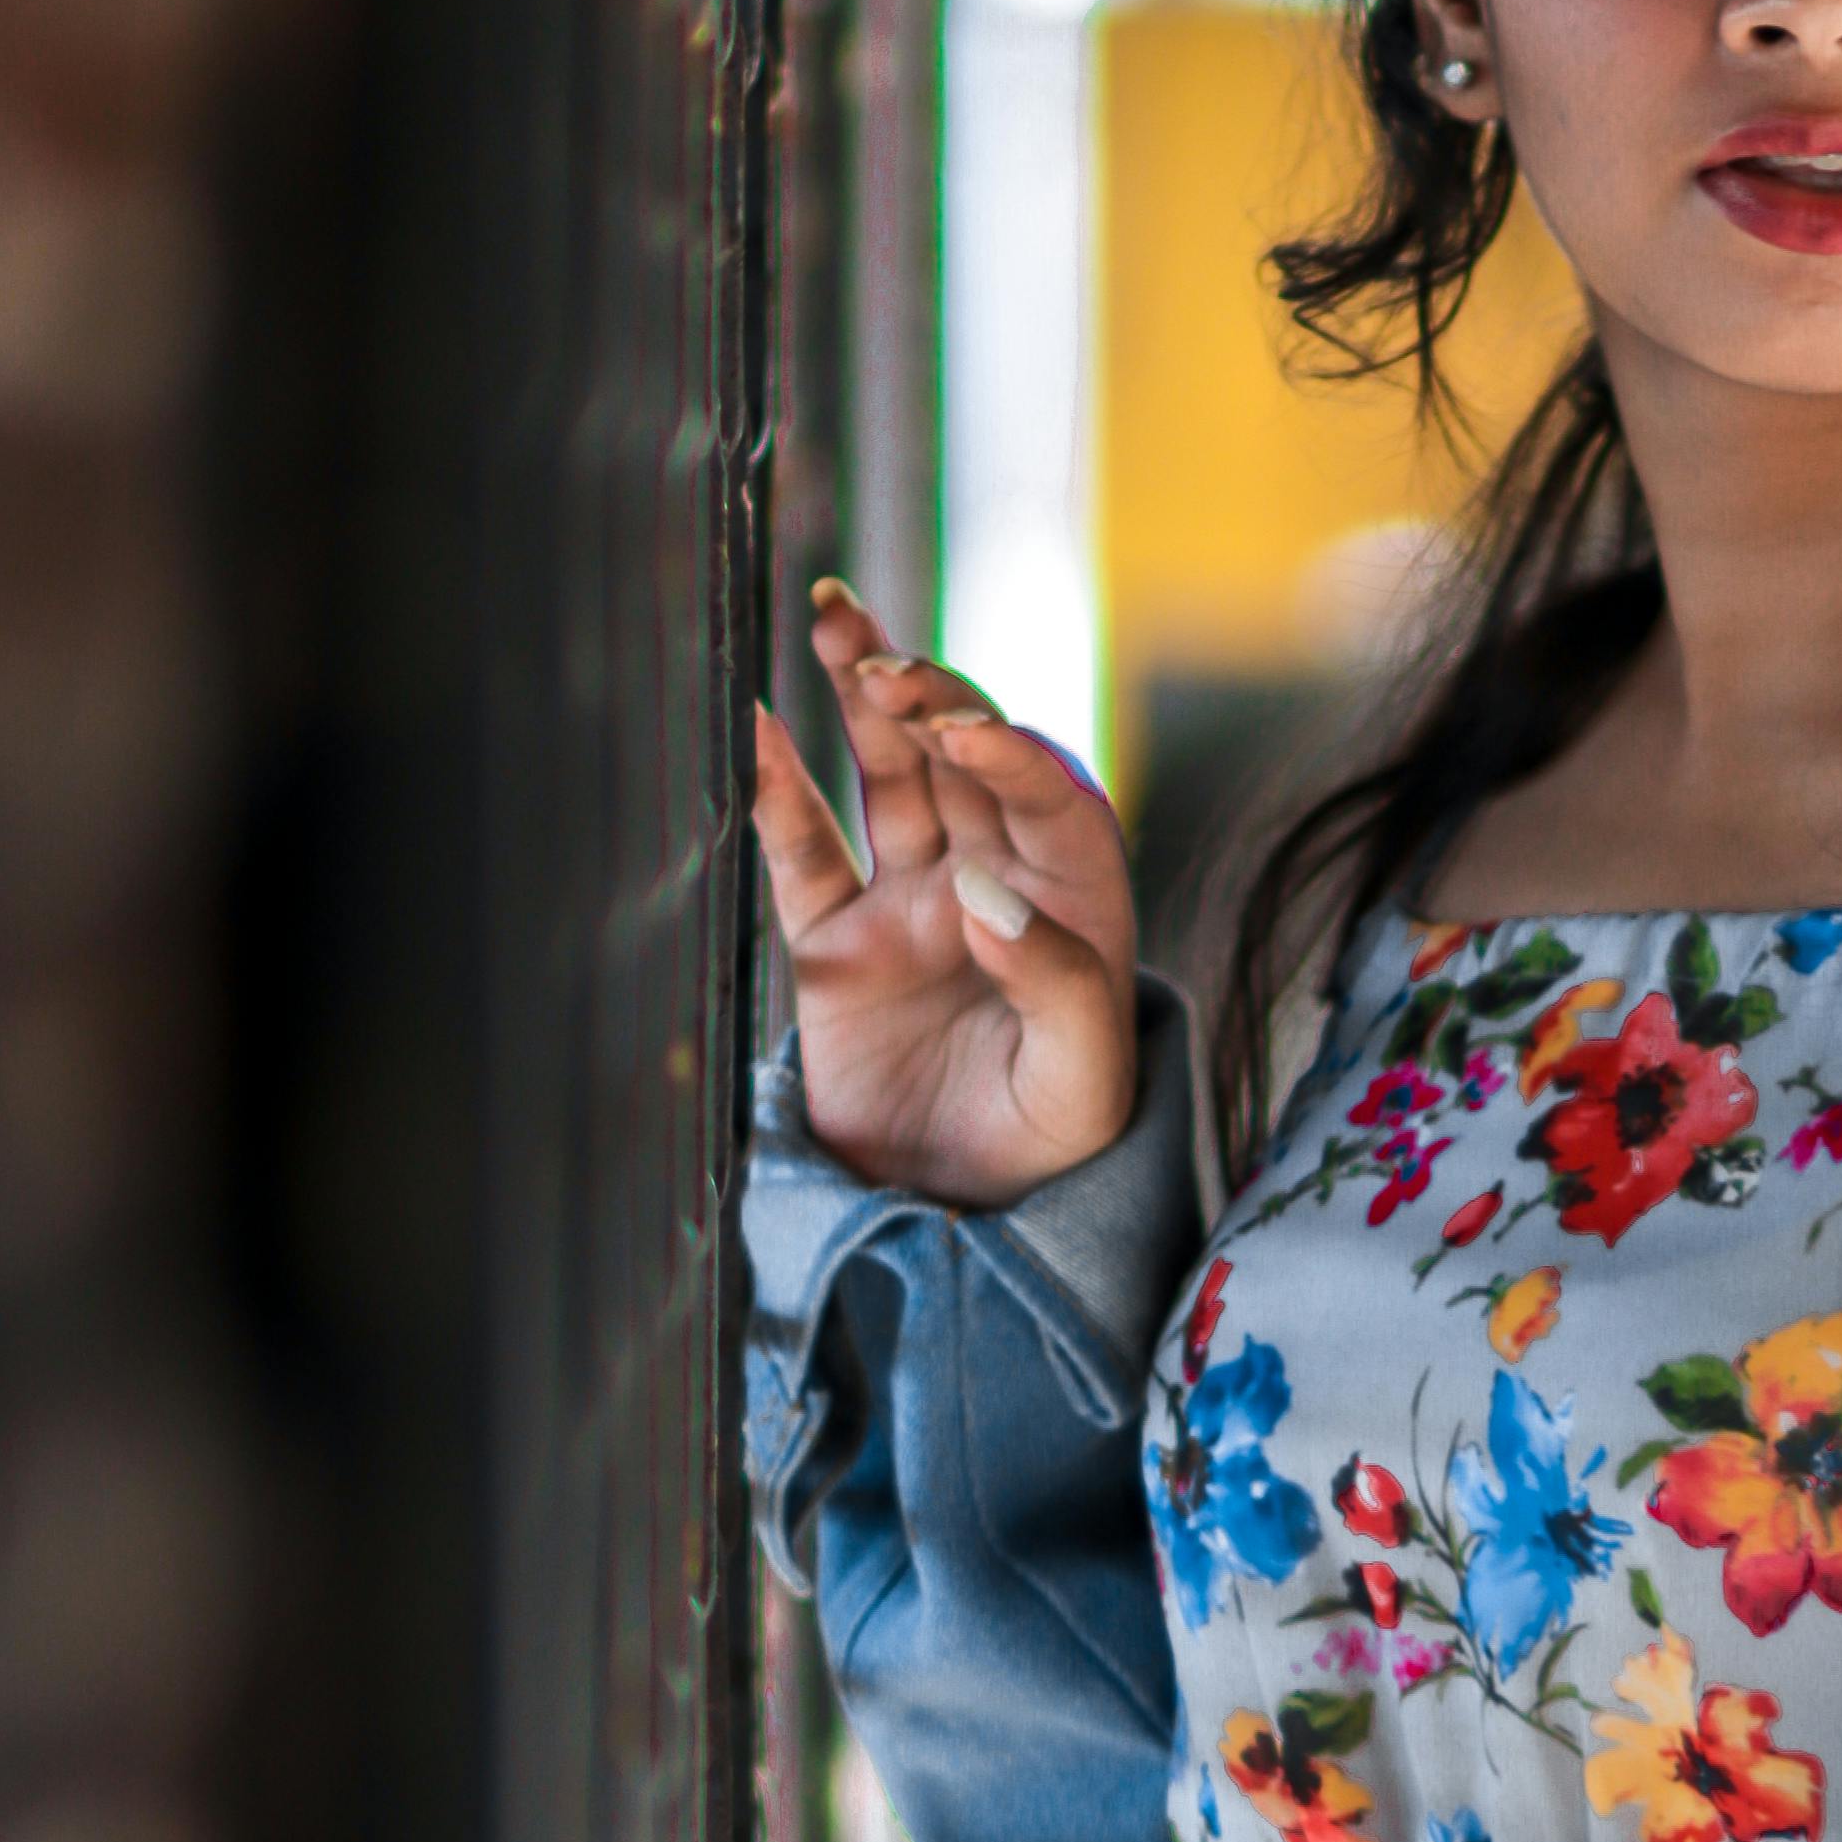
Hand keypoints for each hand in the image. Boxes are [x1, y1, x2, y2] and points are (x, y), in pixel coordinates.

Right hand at [750, 576, 1139, 1202]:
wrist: (954, 1224)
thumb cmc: (1045, 1154)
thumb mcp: (1081, 1085)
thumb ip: (1057, 985)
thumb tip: (988, 891)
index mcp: (1076, 910)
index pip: (1052, 800)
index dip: (1013, 755)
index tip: (968, 732)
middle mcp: (995, 885)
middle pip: (966, 762)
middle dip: (933, 696)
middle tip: (888, 665)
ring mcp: (912, 905)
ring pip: (889, 777)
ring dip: (867, 697)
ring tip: (838, 618)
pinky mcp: (837, 942)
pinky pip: (804, 851)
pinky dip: (779, 792)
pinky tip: (760, 728)